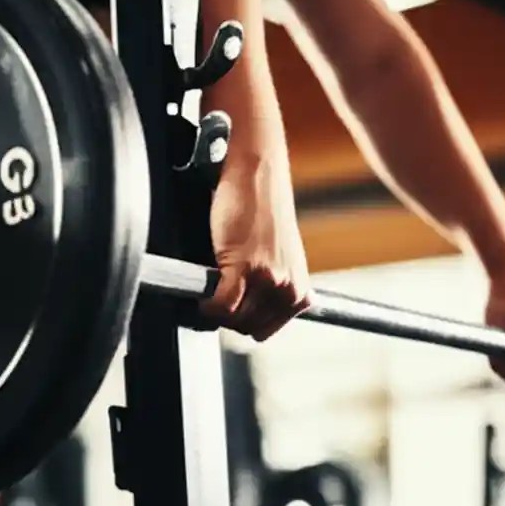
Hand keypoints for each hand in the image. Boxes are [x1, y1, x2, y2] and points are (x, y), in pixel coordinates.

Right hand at [201, 153, 312, 340]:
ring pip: (233, 319)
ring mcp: (268, 280)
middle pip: (248, 328)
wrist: (258, 175)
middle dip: (229, 316)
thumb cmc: (265, 210)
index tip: (232, 310)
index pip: (266, 330)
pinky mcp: (245, 268)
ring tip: (212, 289)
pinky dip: (207, 304)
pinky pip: (221, 306)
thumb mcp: (281, 260)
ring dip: (217, 309)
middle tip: (218, 296)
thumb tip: (251, 312)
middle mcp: (289, 289)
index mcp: (300, 292)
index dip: (244, 321)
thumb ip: (273, 288)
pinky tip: (204, 292)